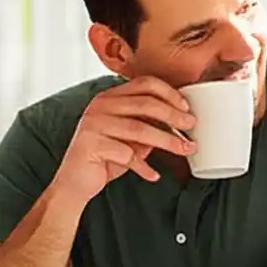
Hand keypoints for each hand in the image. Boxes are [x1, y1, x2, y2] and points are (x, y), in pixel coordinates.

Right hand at [51, 75, 196, 203]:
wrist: (74, 182)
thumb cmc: (106, 157)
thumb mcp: (130, 137)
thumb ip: (148, 124)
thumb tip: (181, 120)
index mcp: (109, 97)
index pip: (144, 83)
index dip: (169, 93)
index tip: (186, 108)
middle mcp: (99, 106)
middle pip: (145, 104)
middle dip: (173, 115)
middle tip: (191, 126)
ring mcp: (93, 124)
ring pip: (139, 129)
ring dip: (167, 141)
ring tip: (185, 150)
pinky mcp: (90, 146)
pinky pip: (126, 155)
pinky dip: (144, 167)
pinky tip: (154, 175)